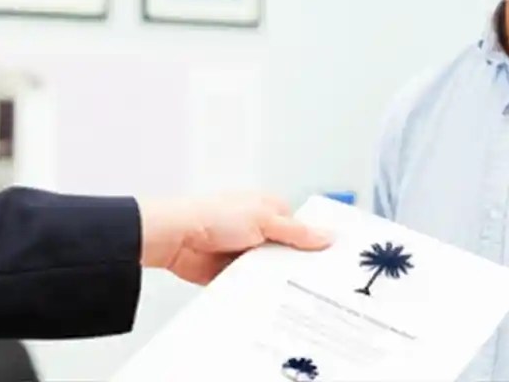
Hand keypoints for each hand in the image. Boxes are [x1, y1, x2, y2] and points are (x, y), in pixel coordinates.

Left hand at [137, 193, 331, 284]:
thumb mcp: (264, 220)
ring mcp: (245, 252)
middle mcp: (258, 229)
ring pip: (271, 271)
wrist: (176, 238)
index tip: (332, 261)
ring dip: (276, 279)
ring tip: (298, 296)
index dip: (315, 244)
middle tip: (319, 284)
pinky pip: (253, 285)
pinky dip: (258, 290)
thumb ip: (296, 232)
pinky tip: (271, 300)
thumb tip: (327, 236)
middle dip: (296, 266)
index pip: (301, 228)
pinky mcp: (232, 272)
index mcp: (268, 209)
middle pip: (287, 252)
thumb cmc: (212, 216)